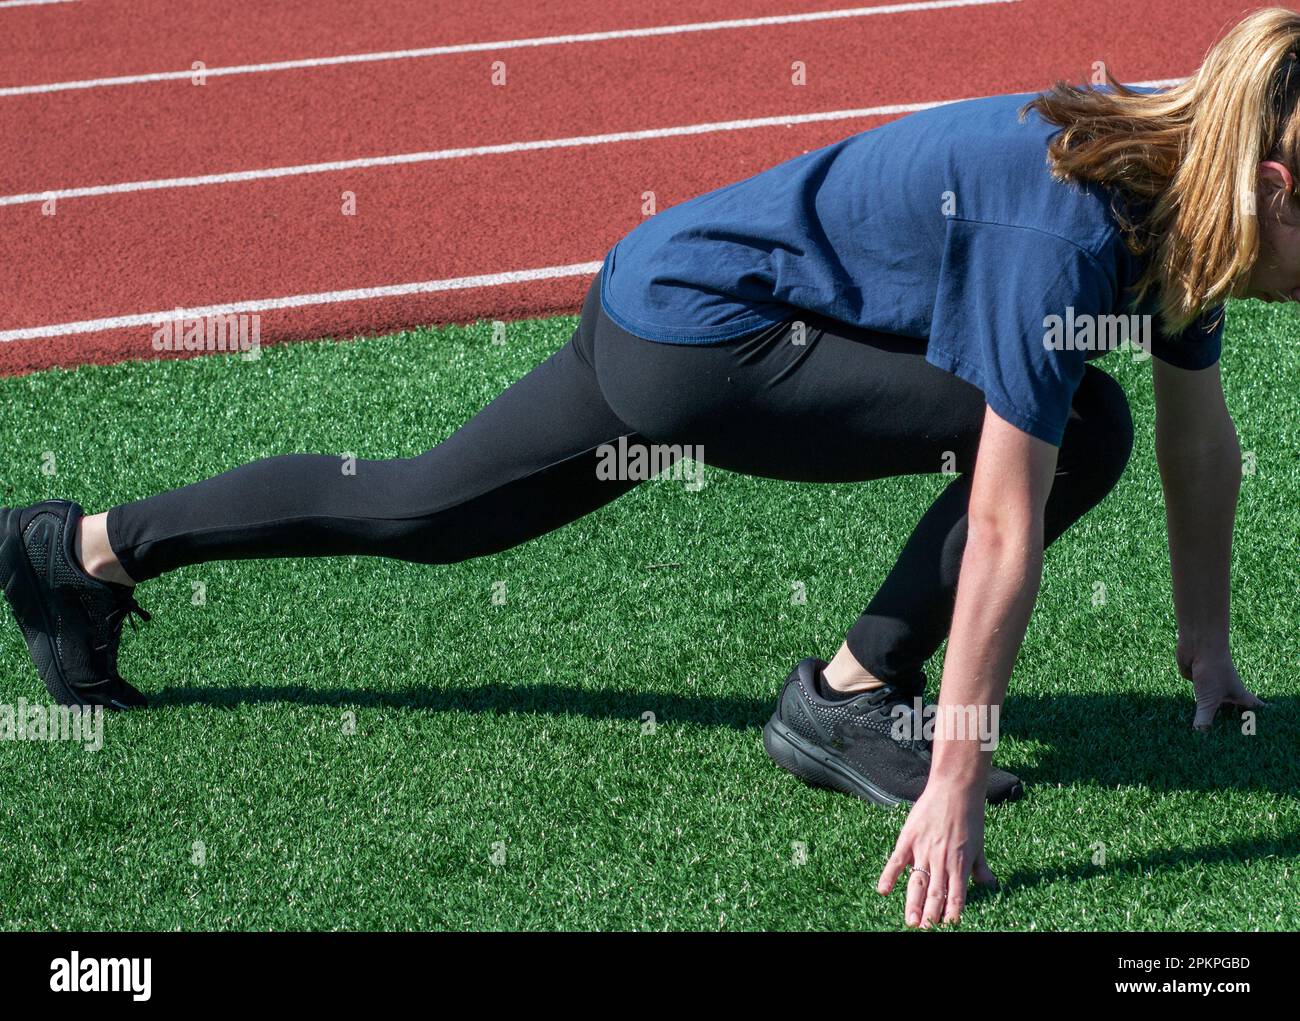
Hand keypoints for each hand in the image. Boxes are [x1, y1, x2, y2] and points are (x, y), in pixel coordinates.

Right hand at [876, 781, 995, 927]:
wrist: (955, 788)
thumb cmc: (969, 814)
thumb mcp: (979, 843)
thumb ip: (980, 867)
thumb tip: (989, 884)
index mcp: (960, 863)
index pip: (956, 895)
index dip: (952, 912)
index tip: (947, 926)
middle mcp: (942, 860)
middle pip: (935, 893)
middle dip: (930, 914)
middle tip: (925, 929)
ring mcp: (924, 849)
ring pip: (917, 882)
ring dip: (913, 903)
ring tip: (911, 921)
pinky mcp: (909, 838)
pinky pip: (897, 860)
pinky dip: (889, 876)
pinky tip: (883, 891)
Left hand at [1176, 642, 1265, 730]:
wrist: (1197, 645)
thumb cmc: (1212, 669)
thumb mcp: (1209, 699)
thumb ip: (1205, 719)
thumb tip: (1200, 737)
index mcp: (1239, 695)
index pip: (1254, 710)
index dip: (1259, 720)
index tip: (1264, 733)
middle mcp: (1227, 693)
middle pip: (1233, 712)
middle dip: (1232, 725)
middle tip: (1232, 742)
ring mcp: (1213, 688)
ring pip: (1213, 707)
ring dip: (1211, 718)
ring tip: (1209, 737)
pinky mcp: (1198, 684)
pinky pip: (1197, 701)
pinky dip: (1195, 709)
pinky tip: (1190, 720)